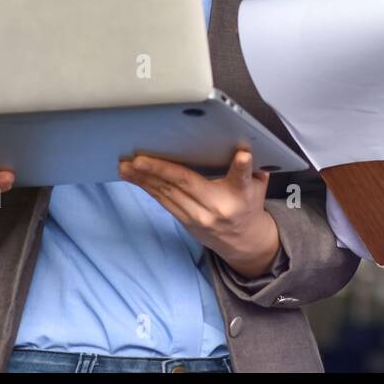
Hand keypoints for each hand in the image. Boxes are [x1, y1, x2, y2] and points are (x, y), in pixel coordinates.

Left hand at [119, 148, 279, 277]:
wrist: (244, 242)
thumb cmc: (249, 204)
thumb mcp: (257, 185)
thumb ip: (252, 166)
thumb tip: (243, 140)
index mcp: (241, 193)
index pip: (242, 178)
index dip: (242, 167)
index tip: (242, 155)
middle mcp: (217, 206)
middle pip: (187, 183)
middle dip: (160, 170)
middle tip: (138, 159)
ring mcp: (198, 216)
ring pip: (168, 193)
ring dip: (144, 178)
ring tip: (125, 165)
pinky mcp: (185, 221)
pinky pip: (163, 200)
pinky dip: (146, 186)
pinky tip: (132, 175)